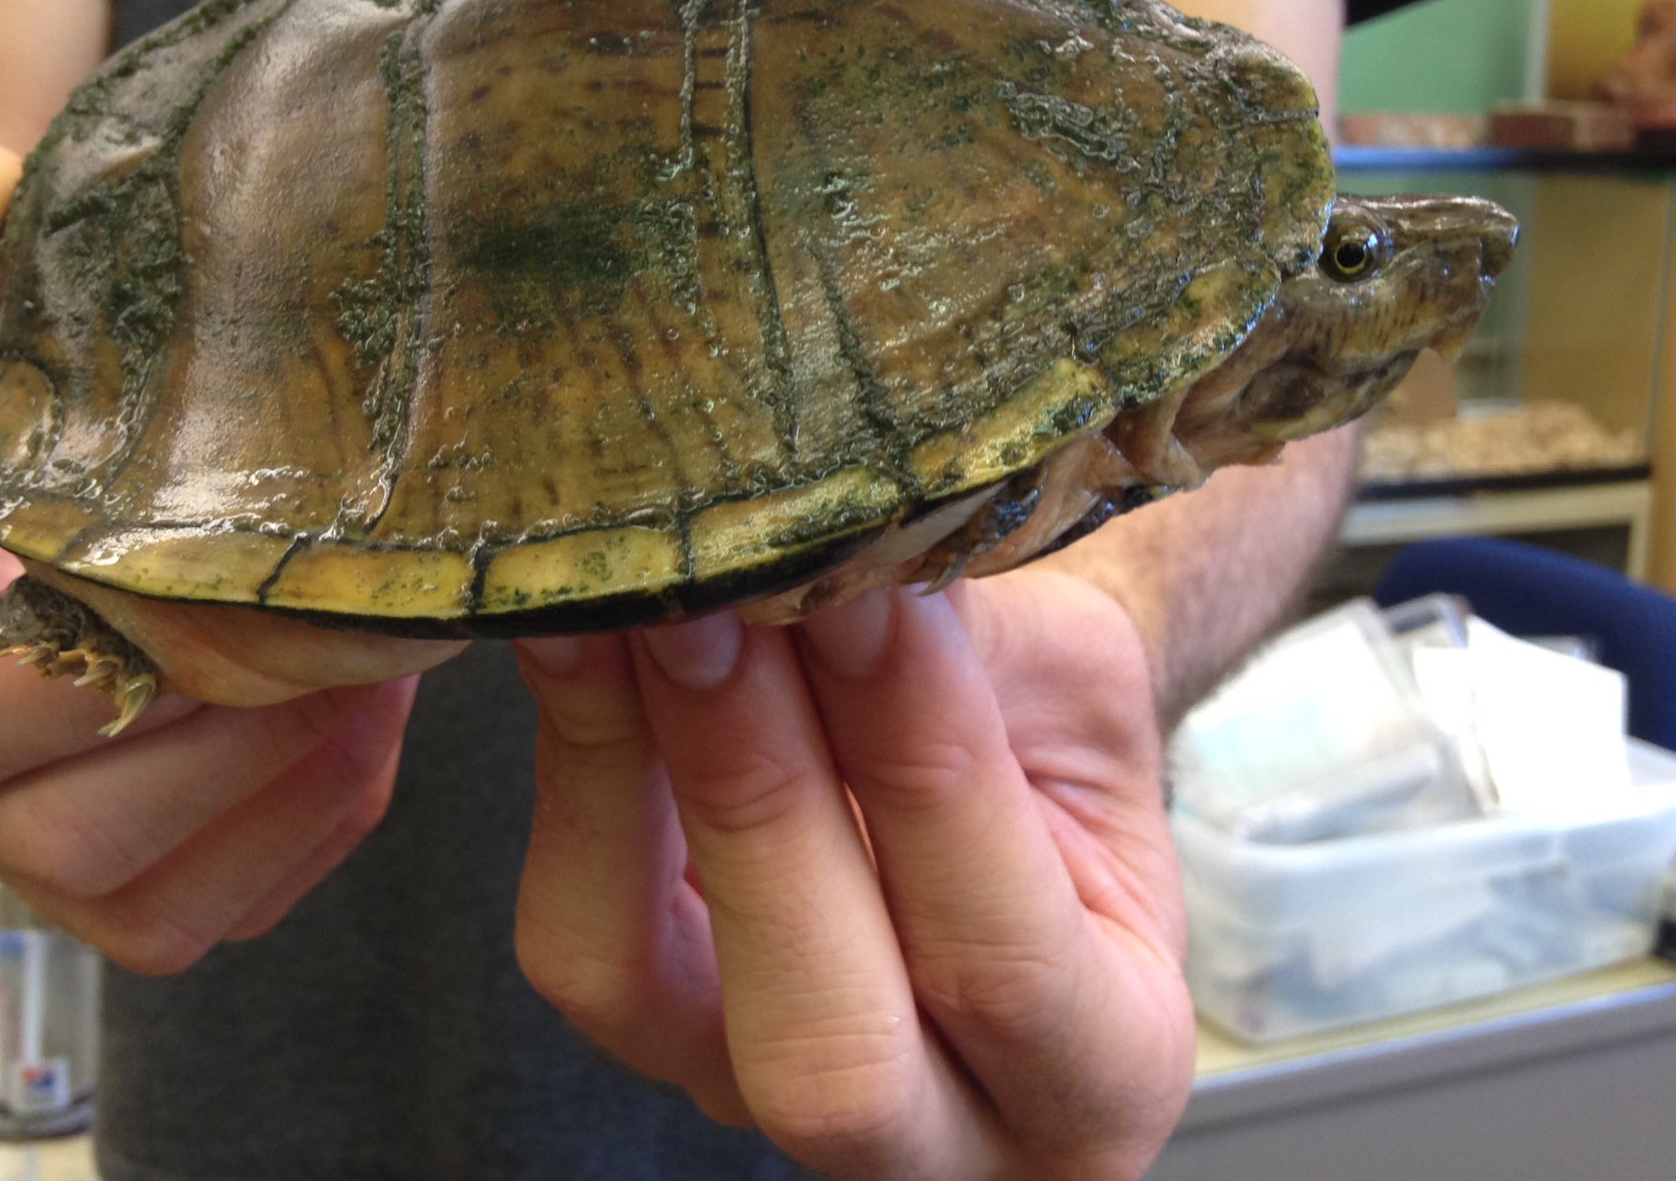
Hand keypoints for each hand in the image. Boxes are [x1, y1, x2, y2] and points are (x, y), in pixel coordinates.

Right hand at [0, 106, 456, 969]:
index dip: (69, 689)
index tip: (210, 605)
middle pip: (46, 831)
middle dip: (226, 743)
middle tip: (342, 623)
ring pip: (136, 891)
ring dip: (281, 790)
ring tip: (368, 659)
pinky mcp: (68, 818)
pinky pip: (192, 897)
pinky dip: (301, 823)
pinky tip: (355, 707)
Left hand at [514, 570, 1193, 1179]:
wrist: (999, 753)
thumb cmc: (1052, 725)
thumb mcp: (1076, 680)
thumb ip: (967, 651)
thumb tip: (833, 552)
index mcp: (1103, 1075)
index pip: (1003, 961)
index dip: (922, 767)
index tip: (867, 594)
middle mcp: (929, 1135)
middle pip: (819, 1042)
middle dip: (753, 792)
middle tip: (713, 600)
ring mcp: (748, 1096)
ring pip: (637, 988)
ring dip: (626, 771)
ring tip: (631, 603)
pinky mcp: (640, 1019)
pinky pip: (572, 920)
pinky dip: (574, 763)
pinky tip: (583, 636)